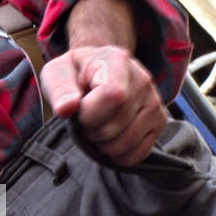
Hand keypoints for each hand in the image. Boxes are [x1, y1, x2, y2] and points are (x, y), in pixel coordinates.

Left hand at [41, 45, 165, 165]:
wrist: (97, 72)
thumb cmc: (75, 75)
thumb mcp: (57, 73)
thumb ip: (58, 89)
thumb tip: (66, 108)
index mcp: (115, 61)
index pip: (113, 96)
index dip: (89, 114)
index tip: (78, 111)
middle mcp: (142, 79)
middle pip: (115, 125)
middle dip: (91, 131)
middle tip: (86, 120)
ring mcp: (154, 102)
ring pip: (126, 143)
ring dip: (103, 145)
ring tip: (98, 127)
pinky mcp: (159, 121)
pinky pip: (138, 154)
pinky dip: (119, 155)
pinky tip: (111, 139)